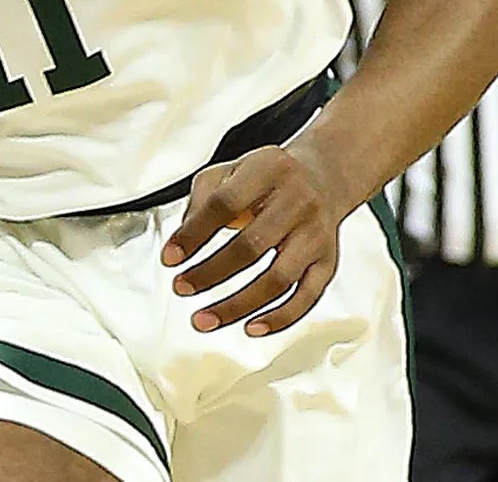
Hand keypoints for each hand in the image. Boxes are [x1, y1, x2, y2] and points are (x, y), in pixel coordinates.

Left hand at [161, 144, 345, 335]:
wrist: (323, 177)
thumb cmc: (268, 177)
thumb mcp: (232, 169)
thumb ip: (203, 198)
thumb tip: (182, 240)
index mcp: (268, 171)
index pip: (225, 204)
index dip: (194, 233)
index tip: (170, 257)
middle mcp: (298, 203)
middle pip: (251, 246)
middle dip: (210, 273)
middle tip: (182, 288)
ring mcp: (316, 235)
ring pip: (279, 279)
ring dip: (238, 305)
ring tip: (205, 319)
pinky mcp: (328, 262)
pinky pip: (306, 297)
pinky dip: (279, 318)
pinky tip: (251, 327)